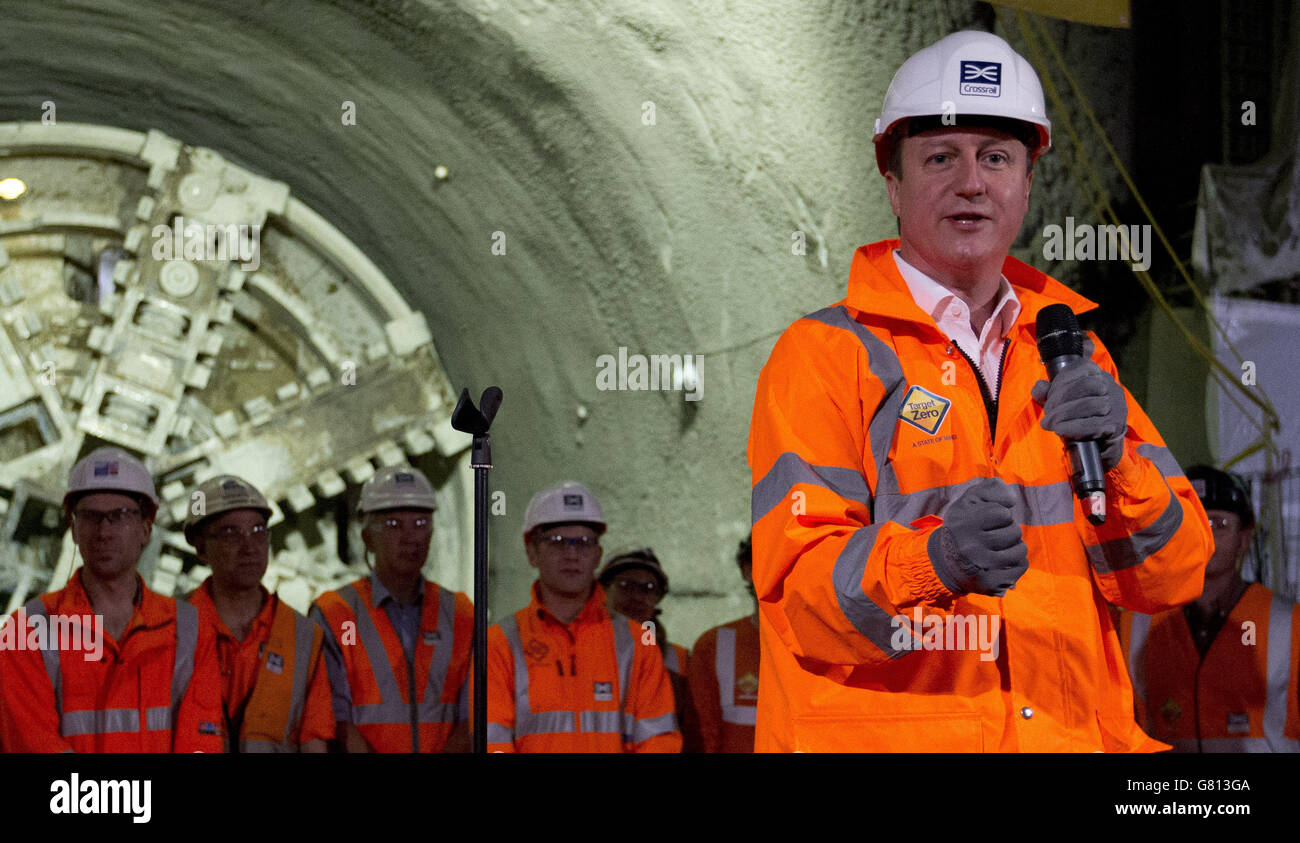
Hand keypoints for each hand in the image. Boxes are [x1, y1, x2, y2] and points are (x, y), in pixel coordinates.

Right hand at [927, 478, 1028, 596]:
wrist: (946, 562)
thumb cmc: (964, 525)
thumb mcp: (969, 500)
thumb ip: (991, 488)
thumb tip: (1012, 498)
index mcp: (964, 524)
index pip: (1003, 513)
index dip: (999, 514)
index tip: (987, 520)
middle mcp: (970, 547)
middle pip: (1014, 531)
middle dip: (1008, 529)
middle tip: (993, 534)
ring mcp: (981, 567)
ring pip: (1020, 550)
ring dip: (1015, 545)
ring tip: (1000, 547)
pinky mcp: (990, 584)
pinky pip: (1021, 566)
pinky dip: (1017, 562)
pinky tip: (1003, 561)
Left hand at [1030, 345, 1127, 469]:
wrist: (1095, 445)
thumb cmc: (1075, 417)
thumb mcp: (1058, 402)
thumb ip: (1046, 393)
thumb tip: (1039, 388)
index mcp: (1096, 373)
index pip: (1079, 369)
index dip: (1059, 383)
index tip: (1047, 398)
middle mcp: (1111, 386)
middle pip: (1085, 385)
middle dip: (1059, 400)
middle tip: (1047, 415)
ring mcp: (1117, 405)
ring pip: (1090, 404)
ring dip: (1064, 415)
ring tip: (1051, 424)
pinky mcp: (1116, 425)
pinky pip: (1094, 424)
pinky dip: (1073, 427)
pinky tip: (1060, 429)